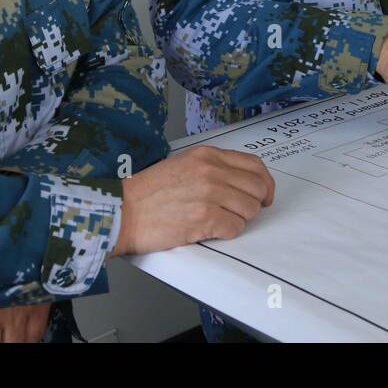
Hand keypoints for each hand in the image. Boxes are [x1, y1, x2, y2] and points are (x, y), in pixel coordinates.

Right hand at [112, 146, 275, 255]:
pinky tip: (210, 230)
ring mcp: (210, 194)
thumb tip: (241, 182)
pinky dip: (227, 232)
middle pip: (257, 188)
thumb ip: (212, 168)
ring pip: (250, 209)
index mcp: (207, 155)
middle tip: (240, 212)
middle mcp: (212, 171)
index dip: (264, 182)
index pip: (254, 165)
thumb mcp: (182, 165)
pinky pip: (236, 227)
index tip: (264, 195)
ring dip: (239, 219)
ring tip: (218, 221)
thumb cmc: (147, 193)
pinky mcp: (205, 218)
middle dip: (254, 203)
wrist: (122, 212)